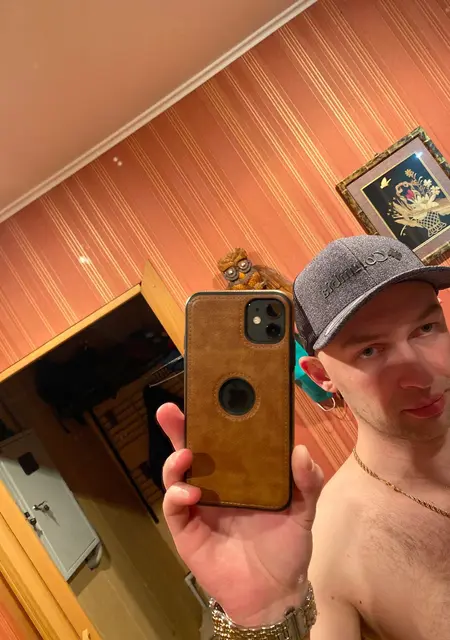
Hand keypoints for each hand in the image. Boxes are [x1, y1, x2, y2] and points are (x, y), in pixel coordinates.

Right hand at [157, 403, 323, 626]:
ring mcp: (198, 505)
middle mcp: (215, 483)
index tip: (206, 396)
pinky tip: (189, 494)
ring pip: (176, 474)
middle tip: (169, 411)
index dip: (211, 419)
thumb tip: (301, 452)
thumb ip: (307, 483)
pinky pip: (173, 506)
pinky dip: (176, 496)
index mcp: (240, 473)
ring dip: (175, 460)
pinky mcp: (186, 528)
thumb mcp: (303, 511)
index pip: (221, 439)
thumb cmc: (286, 547)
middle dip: (177, 428)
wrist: (272, 592)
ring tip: (185, 455)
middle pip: (191, 449)